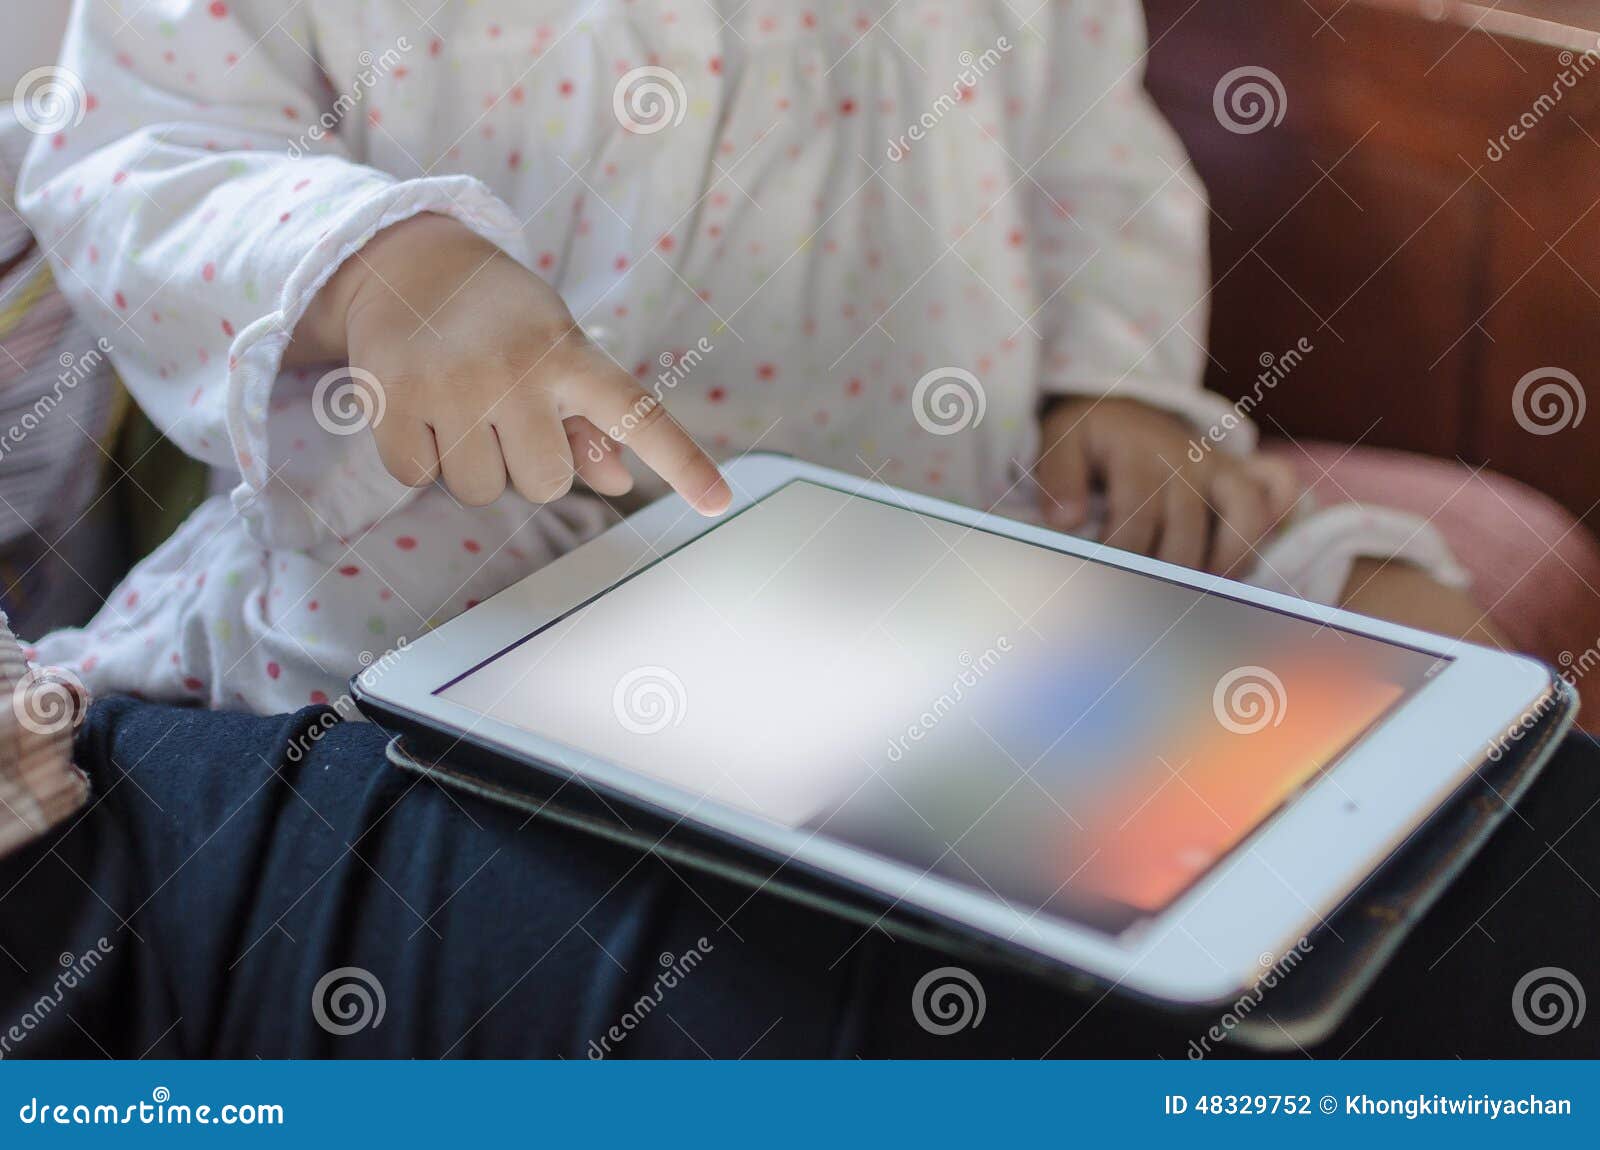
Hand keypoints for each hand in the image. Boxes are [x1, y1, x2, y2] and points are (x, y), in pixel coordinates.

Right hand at [288, 213, 729, 513]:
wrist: (407, 263)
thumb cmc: (502, 321)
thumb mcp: (557, 352)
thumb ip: (590, 423)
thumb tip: (616, 484)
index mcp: (570, 355)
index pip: (638, 415)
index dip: (683, 463)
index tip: (719, 502)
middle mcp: (516, 370)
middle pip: (544, 484)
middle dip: (528, 465)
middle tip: (507, 416)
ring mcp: (452, 384)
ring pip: (481, 489)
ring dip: (472, 465)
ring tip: (462, 410)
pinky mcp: (394, 398)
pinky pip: (418, 477)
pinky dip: (419, 459)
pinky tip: (421, 411)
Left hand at [1034, 396, 1299, 573]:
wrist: (1119, 403)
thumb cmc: (1090, 435)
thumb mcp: (1061, 441)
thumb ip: (1058, 478)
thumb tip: (1067, 521)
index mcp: (1141, 455)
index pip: (1137, 520)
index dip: (1119, 555)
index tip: (1103, 574)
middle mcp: (1188, 460)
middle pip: (1188, 533)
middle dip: (1164, 571)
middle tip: (1143, 596)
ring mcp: (1220, 465)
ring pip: (1245, 516)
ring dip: (1226, 560)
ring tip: (1199, 590)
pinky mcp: (1240, 470)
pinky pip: (1278, 486)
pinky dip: (1275, 518)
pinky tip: (1244, 558)